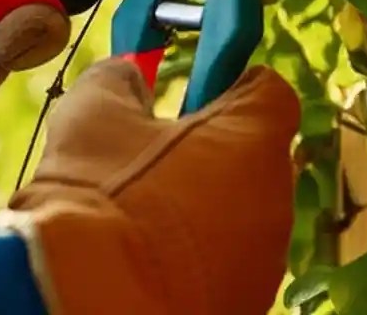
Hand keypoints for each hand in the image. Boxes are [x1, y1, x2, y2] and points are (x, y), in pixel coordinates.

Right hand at [0, 58, 298, 314]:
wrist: (89, 303)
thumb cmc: (98, 200)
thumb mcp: (92, 115)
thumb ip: (119, 78)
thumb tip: (125, 74)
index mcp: (255, 138)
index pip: (265, 85)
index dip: (226, 78)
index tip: (190, 84)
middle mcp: (276, 198)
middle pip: (250, 153)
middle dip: (205, 147)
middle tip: (149, 151)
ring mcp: (265, 258)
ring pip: (236, 209)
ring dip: (198, 202)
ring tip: (138, 210)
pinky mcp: (246, 301)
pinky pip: (223, 257)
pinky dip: (192, 250)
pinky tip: (145, 251)